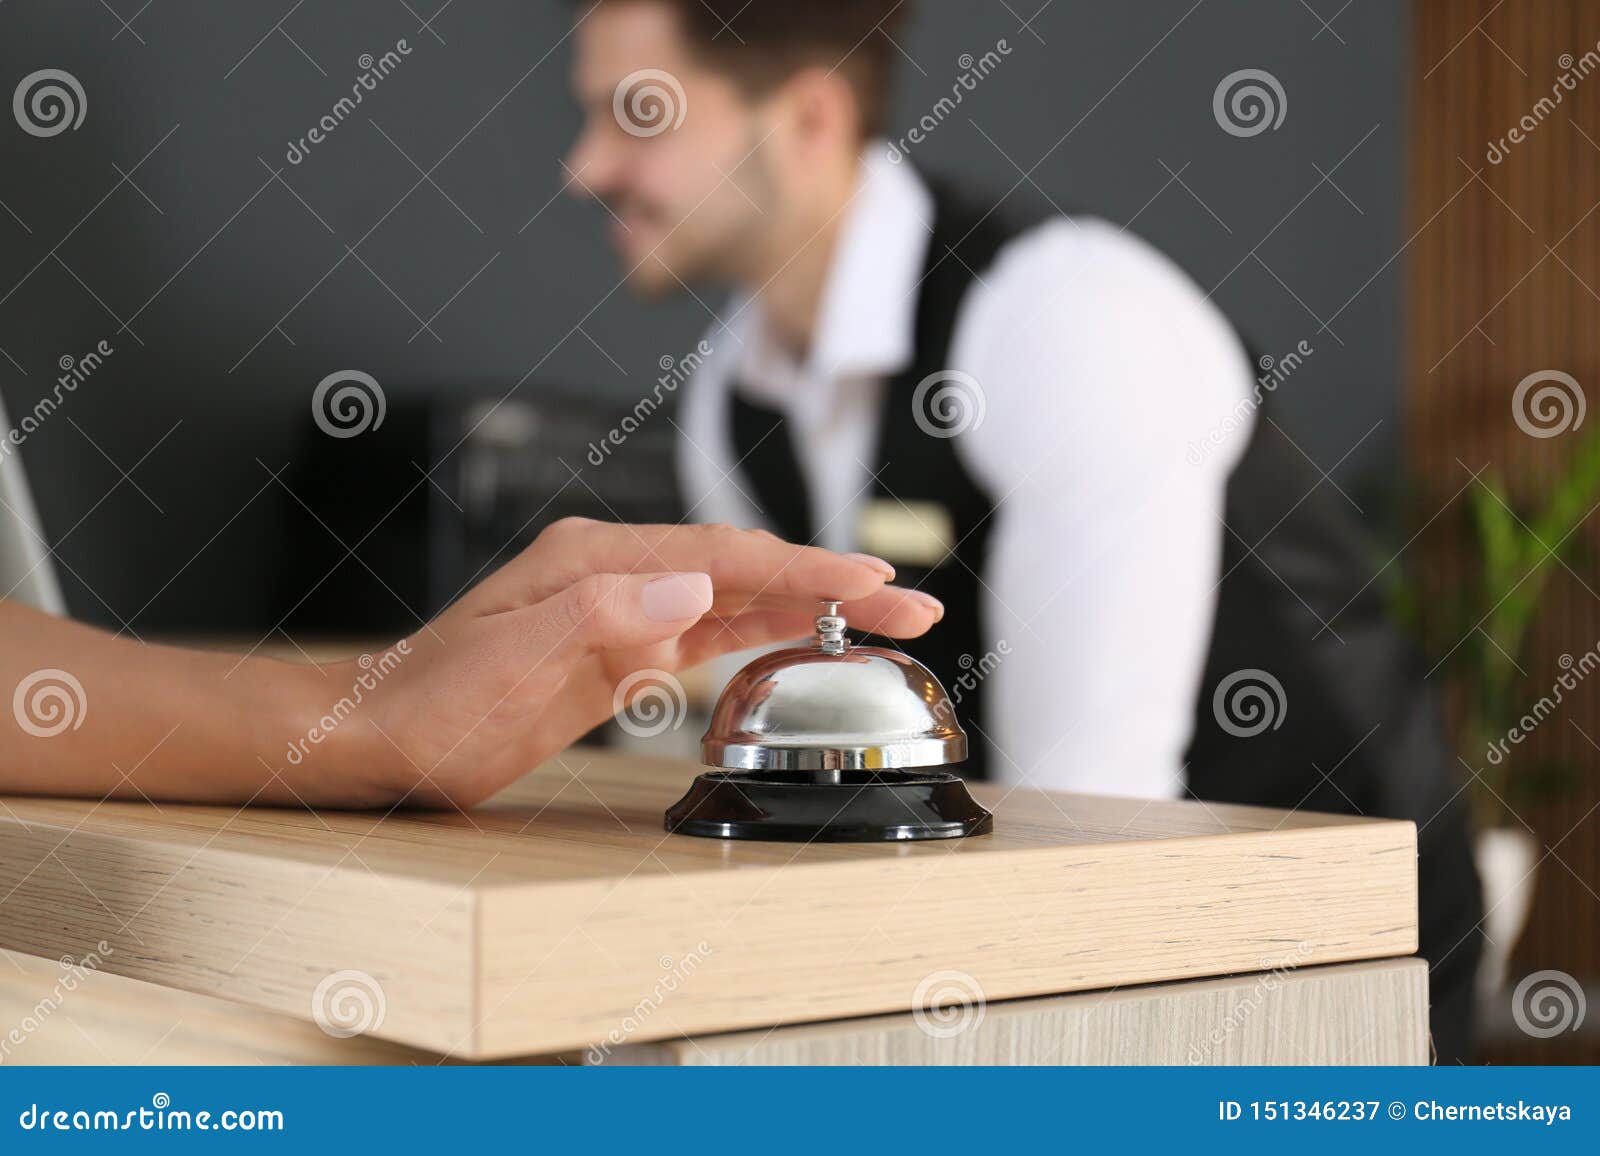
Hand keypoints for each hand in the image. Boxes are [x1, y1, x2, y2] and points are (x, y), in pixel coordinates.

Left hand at [320, 519, 941, 807]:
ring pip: (738, 595)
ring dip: (812, 603)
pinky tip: (804, 631)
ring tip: (884, 615)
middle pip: (746, 568)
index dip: (804, 567)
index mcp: (595, 562)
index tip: (871, 580)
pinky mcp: (621, 645)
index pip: (723, 555)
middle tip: (910, 604)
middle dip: (832, 581)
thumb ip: (601, 615)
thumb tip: (691, 587)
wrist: (379, 732)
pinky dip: (766, 626)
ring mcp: (622, 605)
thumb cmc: (431, 702)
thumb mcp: (510, 662)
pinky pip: (710, 628)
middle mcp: (617, 573)